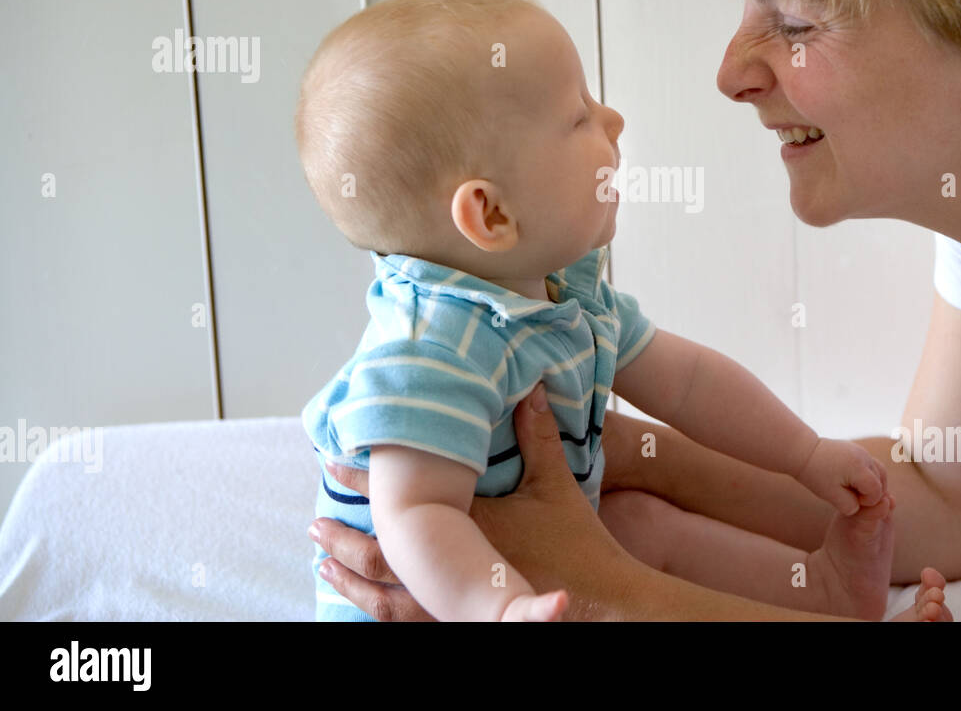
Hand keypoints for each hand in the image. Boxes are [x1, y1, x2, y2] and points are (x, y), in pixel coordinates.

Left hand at [312, 382, 634, 620]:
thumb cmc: (575, 543)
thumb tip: (532, 388)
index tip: (331, 462)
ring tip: (325, 566)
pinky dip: (375, 607)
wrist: (597, 602)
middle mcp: (443, 571)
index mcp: (461, 528)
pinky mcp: (456, 621)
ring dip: (349, 578)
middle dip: (340, 538)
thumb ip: (538, 435)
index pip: (396, 501)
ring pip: (380, 597)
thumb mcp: (555, 484)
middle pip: (375, 555)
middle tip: (314, 524)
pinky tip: (367, 601)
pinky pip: (401, 621)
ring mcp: (446, 604)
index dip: (360, 483)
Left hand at [796, 437, 887, 515]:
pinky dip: (869, 476)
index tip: (852, 501)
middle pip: (881, 480)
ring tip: (857, 493)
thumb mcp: (831, 495)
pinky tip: (855, 483)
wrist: (804, 452)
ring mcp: (862, 451)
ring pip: (880, 471)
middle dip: (872, 493)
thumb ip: (850, 505)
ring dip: (873, 484)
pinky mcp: (858, 450)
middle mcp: (864, 456)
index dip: (868, 501)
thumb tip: (861, 507)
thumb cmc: (816, 475)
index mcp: (858, 467)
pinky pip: (872, 465)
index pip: (876, 490)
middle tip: (855, 499)